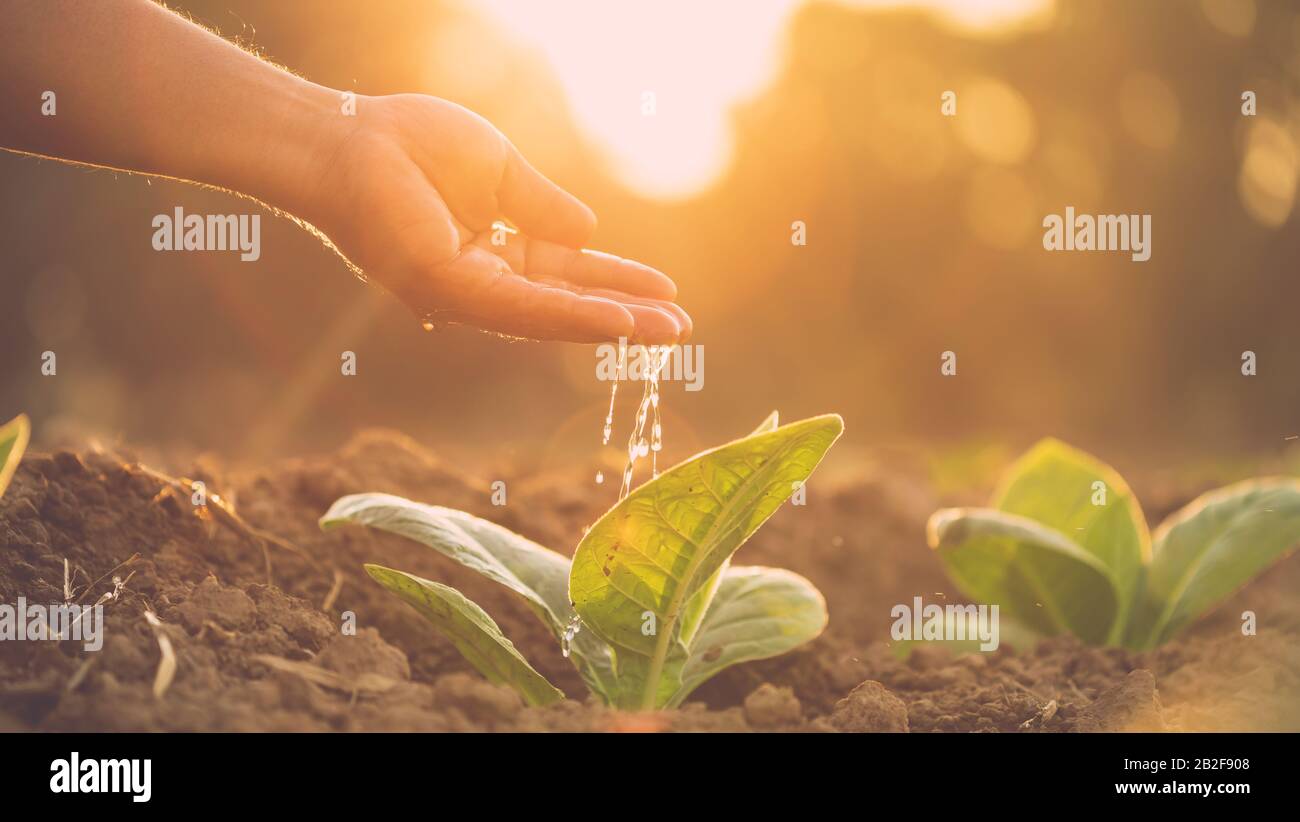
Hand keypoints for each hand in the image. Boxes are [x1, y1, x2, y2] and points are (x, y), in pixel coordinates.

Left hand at [300, 94, 690, 343]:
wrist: (353, 137)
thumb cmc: (413, 143)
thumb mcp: (500, 169)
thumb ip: (544, 206)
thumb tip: (591, 234)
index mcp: (494, 252)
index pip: (567, 275)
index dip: (616, 282)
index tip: (666, 292)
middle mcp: (482, 281)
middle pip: (567, 304)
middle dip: (626, 316)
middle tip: (681, 330)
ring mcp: (465, 291)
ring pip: (551, 316)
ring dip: (612, 325)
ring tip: (667, 331)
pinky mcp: (449, 290)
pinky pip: (523, 307)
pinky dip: (573, 317)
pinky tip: (618, 322)